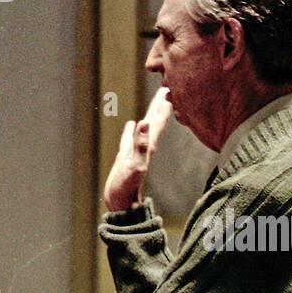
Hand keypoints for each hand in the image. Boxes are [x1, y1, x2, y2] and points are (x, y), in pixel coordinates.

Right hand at [103, 86, 172, 212]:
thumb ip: (139, 145)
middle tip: (167, 87)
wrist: (121, 205)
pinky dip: (133, 128)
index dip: (163, 105)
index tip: (169, 88)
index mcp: (148, 145)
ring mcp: (136, 151)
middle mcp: (145, 146)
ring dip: (150, 114)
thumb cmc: (127, 188)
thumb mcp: (134, 165)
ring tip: (155, 102)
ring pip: (145, 127)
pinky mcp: (126, 157)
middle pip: (154, 120)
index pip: (158, 120)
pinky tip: (133, 124)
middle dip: (160, 104)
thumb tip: (142, 122)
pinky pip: (131, 137)